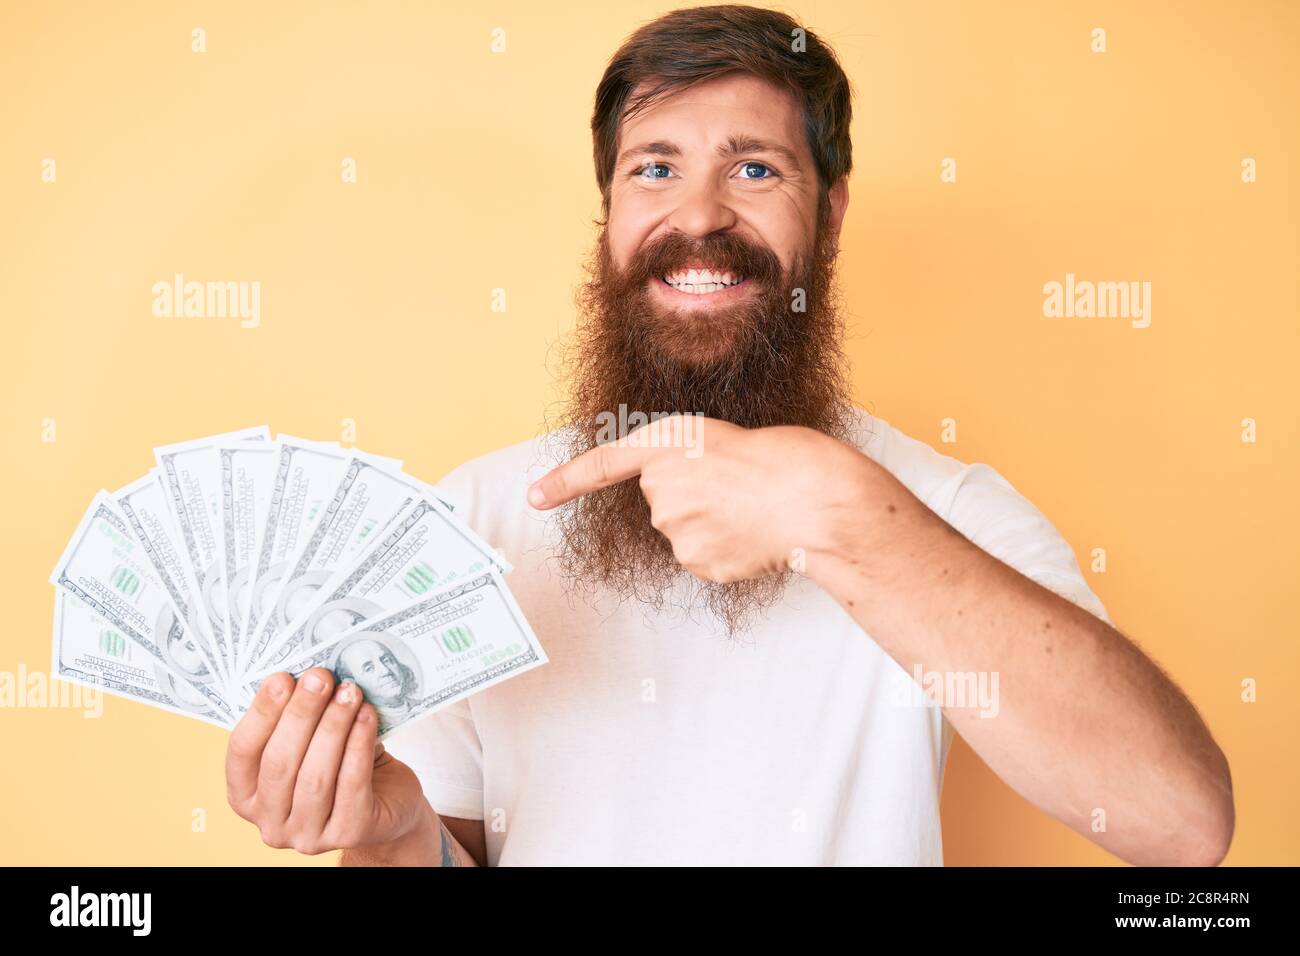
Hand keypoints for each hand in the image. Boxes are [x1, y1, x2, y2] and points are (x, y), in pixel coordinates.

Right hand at [226, 668, 431, 854]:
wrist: (389, 802)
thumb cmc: (340, 765)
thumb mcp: (311, 741)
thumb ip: (300, 717)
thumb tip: (305, 674)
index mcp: (247, 796)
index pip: (243, 753)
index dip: (262, 714)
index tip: (282, 678)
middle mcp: (271, 824)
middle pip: (279, 763)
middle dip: (301, 714)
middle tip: (320, 677)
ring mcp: (308, 836)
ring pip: (315, 775)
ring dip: (333, 726)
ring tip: (350, 691)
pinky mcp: (349, 835)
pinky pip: (352, 784)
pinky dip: (359, 744)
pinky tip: (367, 715)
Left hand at [528, 415, 887, 583]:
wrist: (813, 497)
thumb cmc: (781, 458)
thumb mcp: (721, 442)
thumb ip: (684, 468)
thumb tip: (678, 518)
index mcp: (666, 443)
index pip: (602, 463)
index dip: (565, 481)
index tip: (533, 498)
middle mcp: (660, 488)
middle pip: (662, 501)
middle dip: (692, 496)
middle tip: (736, 486)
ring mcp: (676, 530)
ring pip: (683, 532)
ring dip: (711, 524)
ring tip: (751, 509)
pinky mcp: (697, 563)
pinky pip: (704, 557)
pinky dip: (725, 550)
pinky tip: (753, 535)